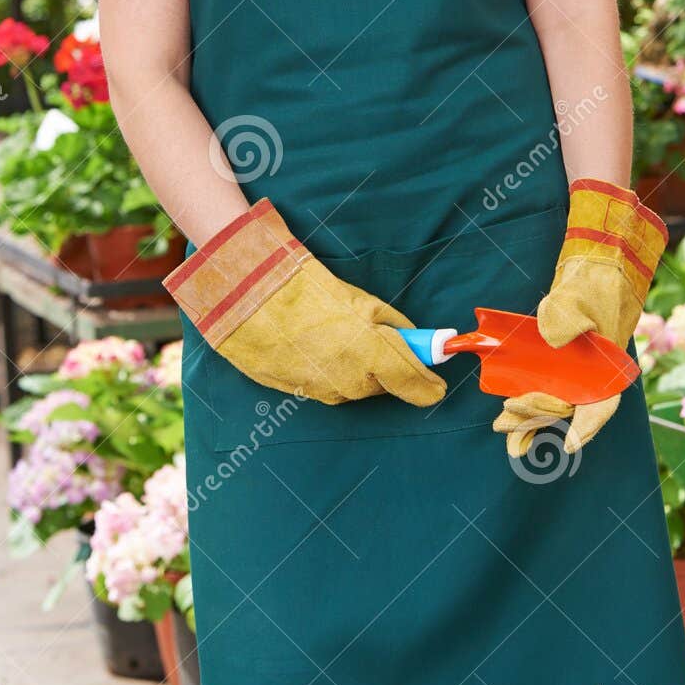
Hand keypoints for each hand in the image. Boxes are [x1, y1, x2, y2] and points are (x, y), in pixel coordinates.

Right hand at [163, 198, 446, 407]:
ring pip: (355, 387)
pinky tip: (314, 345)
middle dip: (385, 365)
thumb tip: (415, 340)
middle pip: (385, 385)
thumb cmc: (306, 290)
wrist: (246, 300)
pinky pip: (328, 386)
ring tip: (334, 333)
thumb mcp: (361, 300)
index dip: (430, 384)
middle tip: (370, 333)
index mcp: (375, 356)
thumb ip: (394, 326)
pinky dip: (328, 370)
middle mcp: (353, 383)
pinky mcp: (300, 394)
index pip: (418, 387)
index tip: (438, 381)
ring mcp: (325, 392)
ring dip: (356, 367)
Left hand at [491, 178, 663, 459]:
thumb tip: (552, 338)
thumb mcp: (582, 294)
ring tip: (503, 428)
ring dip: (529, 417)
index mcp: (608, 366)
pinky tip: (508, 418)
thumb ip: (567, 314)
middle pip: (569, 407)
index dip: (587, 427)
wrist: (596, 261)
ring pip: (555, 402)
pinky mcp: (560, 363)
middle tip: (507, 422)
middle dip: (538, 418)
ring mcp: (576, 369)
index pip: (603, 405)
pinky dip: (528, 403)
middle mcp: (594, 374)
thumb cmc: (595, 280)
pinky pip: (545, 387)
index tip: (567, 443)